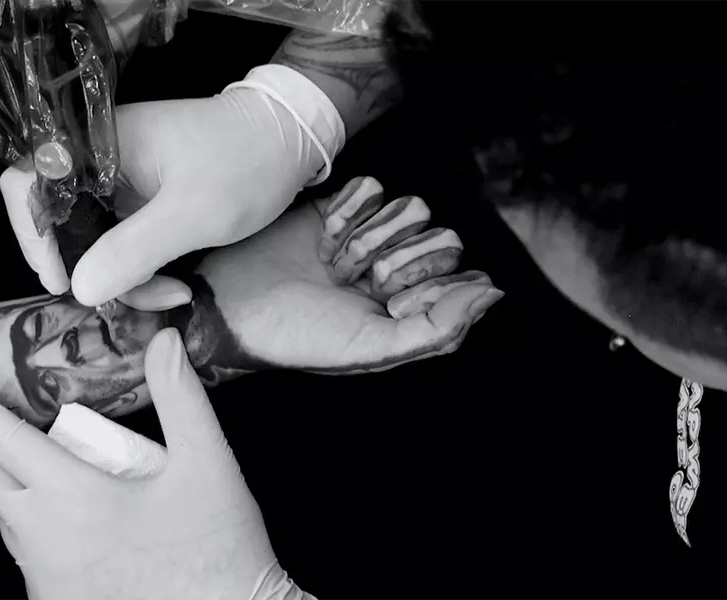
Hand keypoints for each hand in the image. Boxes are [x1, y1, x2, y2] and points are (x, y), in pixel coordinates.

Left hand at [0, 330, 298, 599]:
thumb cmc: (218, 549)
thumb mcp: (207, 463)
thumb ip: (181, 396)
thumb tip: (165, 342)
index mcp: (73, 496)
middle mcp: (44, 539)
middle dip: (15, 454)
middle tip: (75, 452)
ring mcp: (45, 578)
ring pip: (12, 522)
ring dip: (34, 496)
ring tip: (99, 497)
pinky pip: (32, 558)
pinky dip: (50, 536)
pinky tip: (102, 538)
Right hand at [3, 87, 323, 305]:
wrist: (290, 143)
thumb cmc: (245, 164)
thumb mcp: (193, 213)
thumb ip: (134, 250)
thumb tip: (80, 290)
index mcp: (98, 146)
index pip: (27, 182)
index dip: (32, 233)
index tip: (61, 280)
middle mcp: (99, 162)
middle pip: (60, 222)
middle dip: (89, 270)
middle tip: (128, 302)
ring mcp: (120, 183)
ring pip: (92, 241)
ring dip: (123, 278)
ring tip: (172, 294)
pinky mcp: (142, 202)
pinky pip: (120, 243)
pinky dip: (139, 270)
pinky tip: (174, 285)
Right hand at [198, 176, 504, 372]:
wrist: (232, 306)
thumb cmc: (301, 336)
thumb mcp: (373, 349)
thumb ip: (439, 328)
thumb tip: (494, 292)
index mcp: (412, 305)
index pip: (461, 273)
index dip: (428, 283)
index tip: (387, 301)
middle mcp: (398, 266)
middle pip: (443, 235)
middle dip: (398, 261)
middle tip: (358, 284)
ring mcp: (371, 233)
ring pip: (413, 206)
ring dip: (369, 238)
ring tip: (332, 264)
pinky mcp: (342, 205)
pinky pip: (374, 187)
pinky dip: (348, 213)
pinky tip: (322, 238)